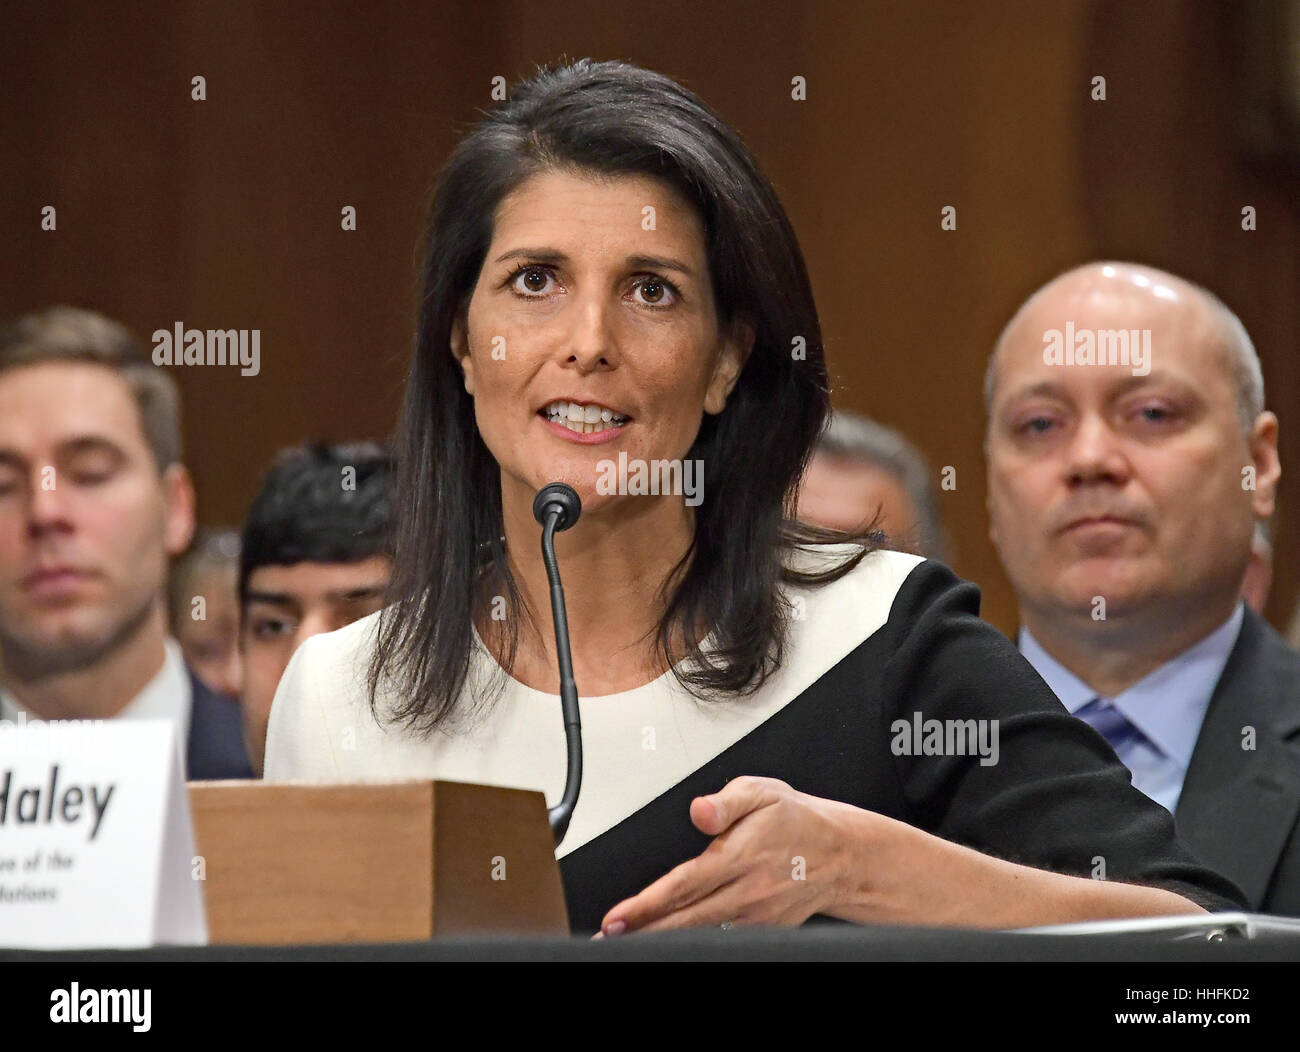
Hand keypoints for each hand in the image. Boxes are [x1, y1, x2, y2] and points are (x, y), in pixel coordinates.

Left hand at [595, 775, 865, 935]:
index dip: (646, 905)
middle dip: (643, 931)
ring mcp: (755, 916)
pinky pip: (721, 938)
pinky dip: (693, 940)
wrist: (841, 854)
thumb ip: (726, 801)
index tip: (617, 917)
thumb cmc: (797, 820)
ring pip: (700, 934)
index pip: (683, 886)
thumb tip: (699, 811)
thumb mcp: (762, 792)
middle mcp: (746, 892)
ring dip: (663, 939)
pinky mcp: (762, 929)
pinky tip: (670, 938)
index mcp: (740, 857)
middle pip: (684, 920)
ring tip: (629, 942)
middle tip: (607, 938)